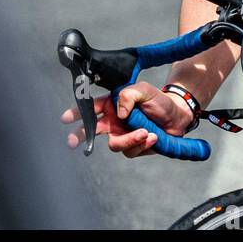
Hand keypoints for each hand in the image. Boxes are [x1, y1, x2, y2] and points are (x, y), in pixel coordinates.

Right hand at [60, 80, 194, 158]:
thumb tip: (119, 113)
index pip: (91, 108)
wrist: (176, 116)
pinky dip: (142, 143)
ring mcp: (121, 135)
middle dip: (80, 136)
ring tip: (146, 131)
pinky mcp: (132, 147)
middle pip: (91, 131)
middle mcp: (113, 121)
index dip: (77, 113)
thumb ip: (129, 95)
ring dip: (130, 139)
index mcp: (112, 105)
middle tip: (73, 141)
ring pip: (114, 144)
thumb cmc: (158, 100)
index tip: (65, 118)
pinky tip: (153, 136)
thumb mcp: (145, 90)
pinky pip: (130, 151)